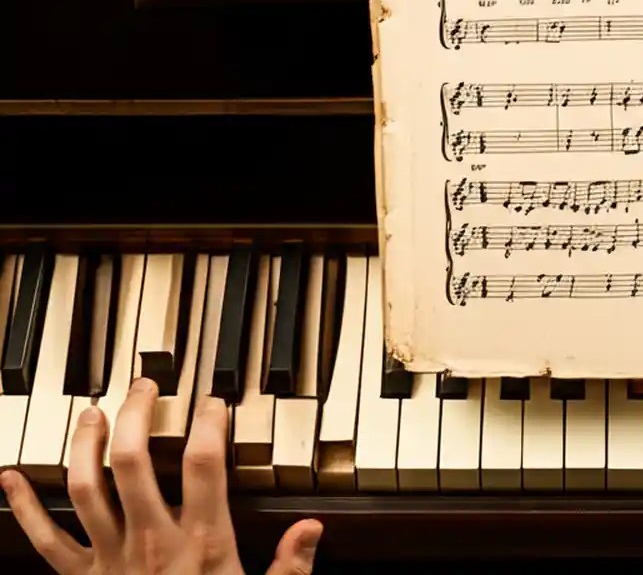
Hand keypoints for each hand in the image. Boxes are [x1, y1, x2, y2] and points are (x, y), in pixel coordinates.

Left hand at [1, 378, 322, 573]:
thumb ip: (290, 568)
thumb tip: (312, 529)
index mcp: (202, 544)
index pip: (204, 464)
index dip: (208, 423)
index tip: (212, 402)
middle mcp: (152, 542)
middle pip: (133, 462)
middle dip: (135, 415)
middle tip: (142, 387)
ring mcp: (112, 559)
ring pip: (86, 488)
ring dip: (85, 445)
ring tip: (93, 414)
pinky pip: (46, 540)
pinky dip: (26, 507)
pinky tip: (12, 478)